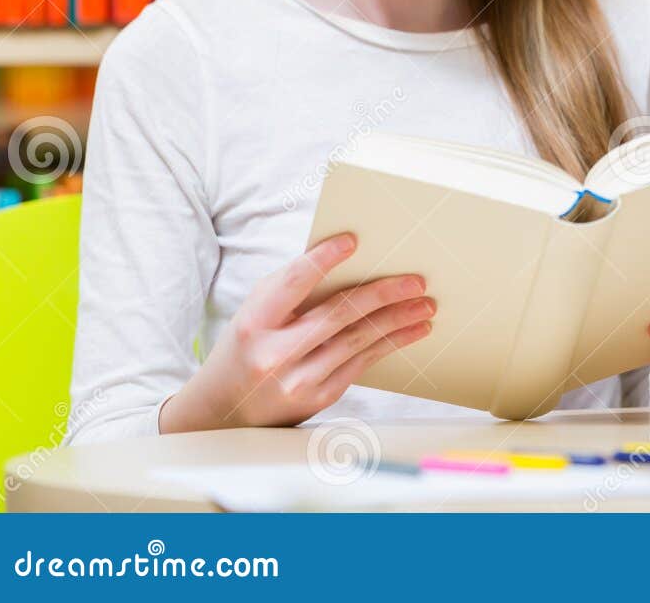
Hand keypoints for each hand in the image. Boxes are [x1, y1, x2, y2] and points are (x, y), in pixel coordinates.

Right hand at [159, 233, 433, 431]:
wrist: (224, 409)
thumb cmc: (248, 346)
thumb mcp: (255, 312)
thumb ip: (292, 288)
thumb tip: (349, 259)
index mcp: (254, 323)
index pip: (293, 283)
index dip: (323, 259)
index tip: (353, 240)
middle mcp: (274, 354)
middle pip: (338, 314)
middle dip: (383, 294)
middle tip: (416, 280)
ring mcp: (297, 380)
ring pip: (358, 340)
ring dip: (398, 320)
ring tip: (425, 304)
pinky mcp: (318, 397)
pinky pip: (362, 363)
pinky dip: (391, 343)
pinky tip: (413, 330)